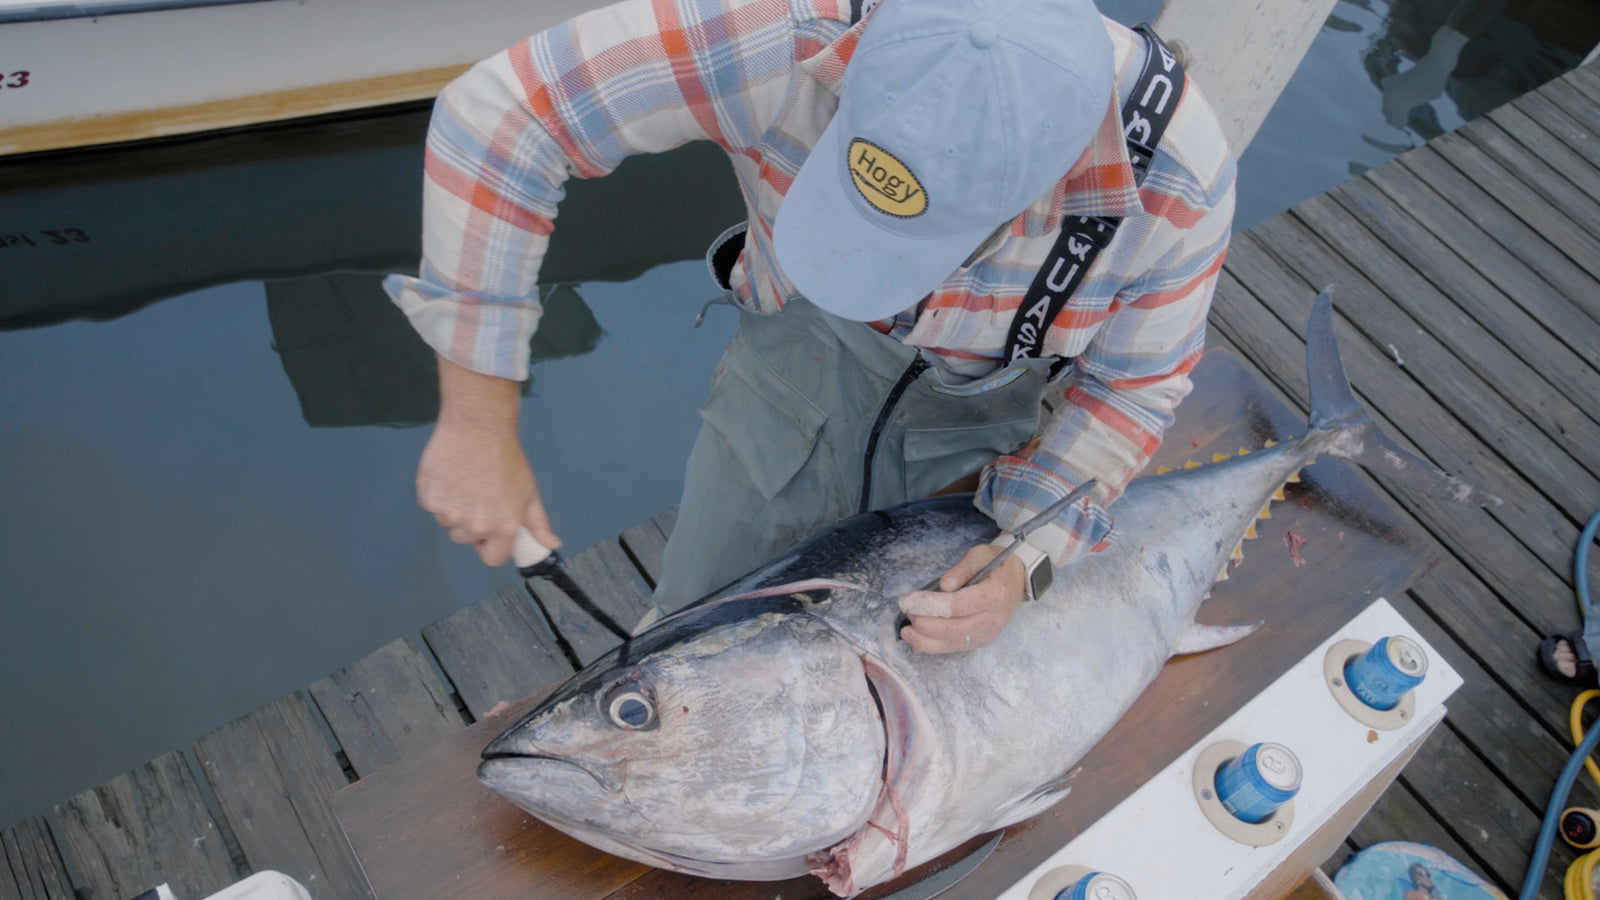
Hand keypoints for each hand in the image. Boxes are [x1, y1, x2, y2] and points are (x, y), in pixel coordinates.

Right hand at [418, 355, 561, 565]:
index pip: (493, 558)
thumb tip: (552, 544)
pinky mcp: (428, 499)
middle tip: (478, 497)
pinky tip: (449, 475)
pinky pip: (432, 507)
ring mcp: (448, 513)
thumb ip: (538, 523)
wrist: (478, 428)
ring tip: (464, 483)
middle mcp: (473, 526)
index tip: (491, 529)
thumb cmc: (508, 460)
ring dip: (454, 510)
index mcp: (502, 527)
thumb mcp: (529, 492)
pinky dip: (438, 495)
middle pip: (467, 539)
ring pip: (448, 523)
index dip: (492, 545)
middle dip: (473, 524)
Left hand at [897, 543, 1025, 652]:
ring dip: (926, 641)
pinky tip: (917, 642)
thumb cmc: (996, 564)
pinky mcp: (982, 641)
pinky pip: (956, 647)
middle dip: (925, 624)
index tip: (911, 600)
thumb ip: (961, 569)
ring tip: (906, 632)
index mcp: (995, 595)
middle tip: (907, 613)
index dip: (932, 605)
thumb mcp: (979, 555)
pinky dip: (934, 647)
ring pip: (954, 643)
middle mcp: (994, 619)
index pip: (959, 605)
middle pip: (954, 629)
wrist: (1017, 579)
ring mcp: (989, 633)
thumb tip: (943, 586)